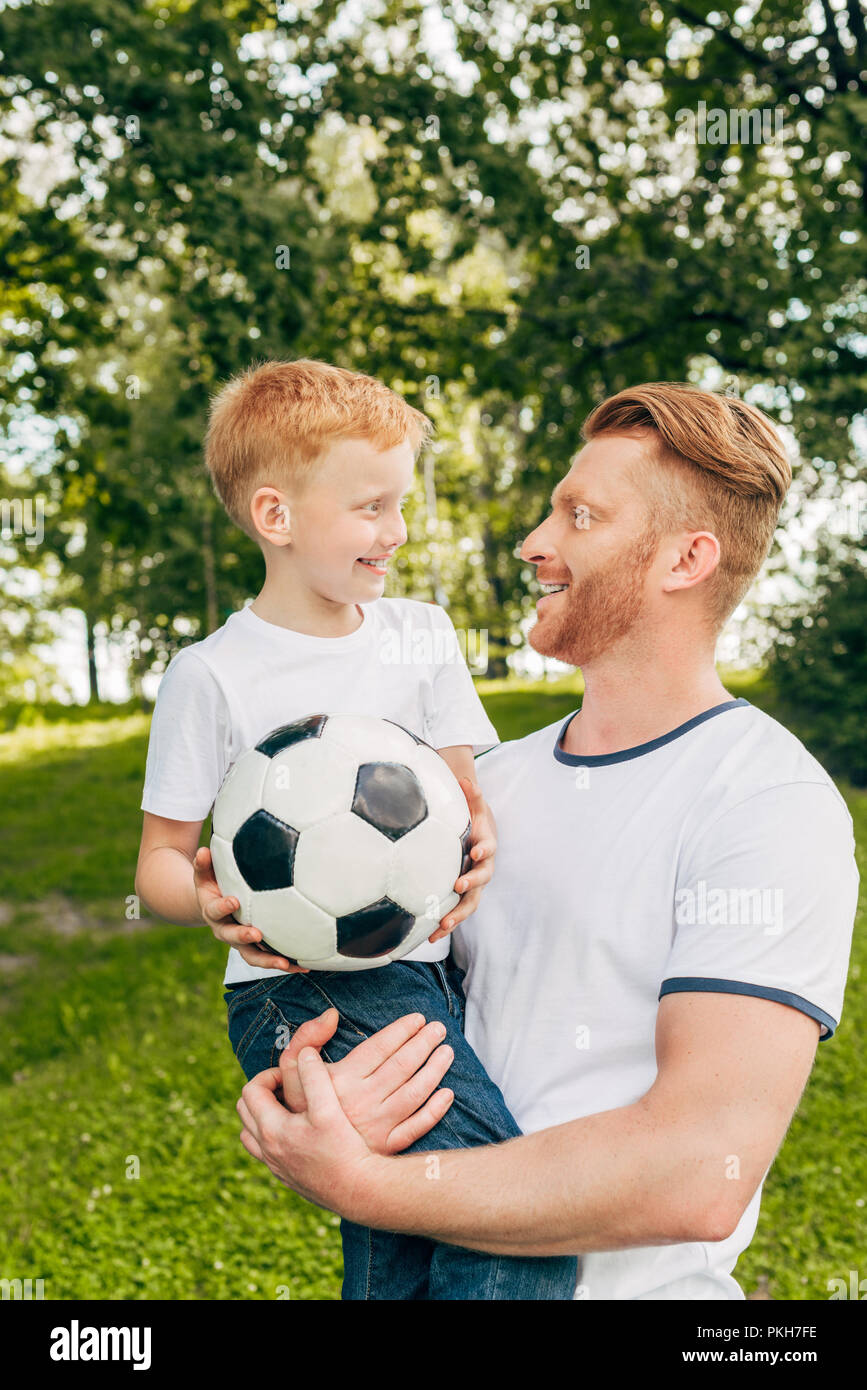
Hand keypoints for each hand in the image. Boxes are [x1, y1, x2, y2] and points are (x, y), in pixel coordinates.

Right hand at [193, 845, 307, 972]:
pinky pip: (270, 958)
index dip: (223, 906)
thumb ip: (203, 864)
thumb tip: (204, 850)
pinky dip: (286, 963)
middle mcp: (225, 931)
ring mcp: (241, 942)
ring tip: (286, 964)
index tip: (234, 901)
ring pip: (253, 956)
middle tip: (257, 934)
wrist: (214, 907)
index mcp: (213, 912)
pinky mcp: (256, 949)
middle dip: (244, 937)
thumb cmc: (213, 884)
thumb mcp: (204, 874)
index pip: (215, 910)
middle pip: (233, 939)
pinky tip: (305, 965)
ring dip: (268, 961)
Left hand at [237, 1047, 386, 1220]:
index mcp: (272, 1129)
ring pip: (251, 1134)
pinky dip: (271, 1135)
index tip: (291, 1073)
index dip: (269, 1075)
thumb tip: (303, 1052)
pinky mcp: (286, 1177)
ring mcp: (275, 1166)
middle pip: (245, 1111)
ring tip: (289, 1106)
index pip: (252, 1090)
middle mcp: (267, 1150)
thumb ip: (314, 1076)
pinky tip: (299, 1131)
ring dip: (263, 1115)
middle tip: (288, 1086)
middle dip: (263, 1092)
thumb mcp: (329, 1107)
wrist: (358, 1191)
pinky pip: (263, 1151)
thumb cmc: (345, 1148)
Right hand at [272, 1007, 454, 1152]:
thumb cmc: (299, 1109)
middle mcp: (361, 1101)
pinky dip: (435, 1110)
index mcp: (341, 1080)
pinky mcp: (385, 1147)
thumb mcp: (292, 1070)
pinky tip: (447, 1093)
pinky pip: (417, 1127)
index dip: (402, 1029)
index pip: (380, 1047)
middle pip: (402, 1066)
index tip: (418, 1018)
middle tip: (439, 1028)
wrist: (302, 1158)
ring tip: (447, 1052)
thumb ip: (307, 1037)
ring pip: (414, 1093)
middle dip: (424, 1043)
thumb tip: (331, 1015)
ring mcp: (376, 1126)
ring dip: (435, 1070)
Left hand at [429, 778, 497, 942]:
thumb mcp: (474, 805)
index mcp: (486, 846)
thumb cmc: (473, 819)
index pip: (488, 849)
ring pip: (469, 904)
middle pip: (481, 881)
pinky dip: (444, 925)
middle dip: (471, 885)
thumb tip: (465, 777)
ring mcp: (473, 886)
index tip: (476, 850)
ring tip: (442, 925)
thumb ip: (472, 794)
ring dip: (457, 915)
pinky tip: (427, 938)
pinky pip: (455, 913)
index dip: (484, 850)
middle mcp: (482, 869)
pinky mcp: (461, 897)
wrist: (477, 836)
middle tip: (459, 886)